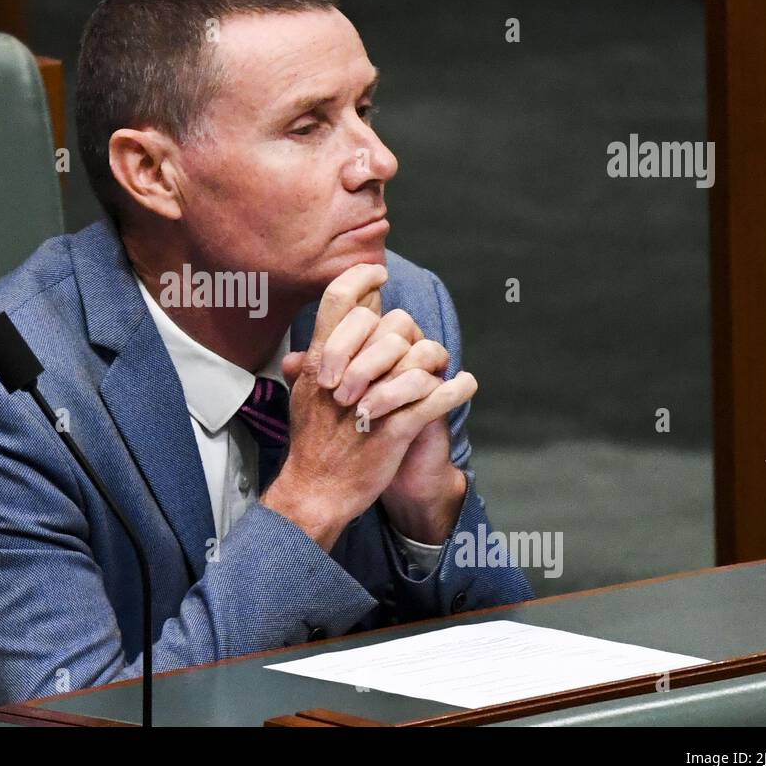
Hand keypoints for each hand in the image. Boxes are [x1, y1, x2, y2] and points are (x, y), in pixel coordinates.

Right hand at [280, 284, 475, 546]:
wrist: (316, 491)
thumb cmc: (312, 445)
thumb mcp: (300, 397)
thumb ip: (309, 368)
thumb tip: (308, 347)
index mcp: (320, 362)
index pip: (337, 300)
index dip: (360, 278)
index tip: (377, 274)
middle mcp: (344, 375)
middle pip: (387, 326)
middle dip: (403, 332)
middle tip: (408, 345)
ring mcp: (372, 401)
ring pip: (415, 357)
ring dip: (430, 363)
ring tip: (439, 371)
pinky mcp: (395, 429)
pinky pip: (434, 399)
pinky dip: (455, 390)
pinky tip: (465, 386)